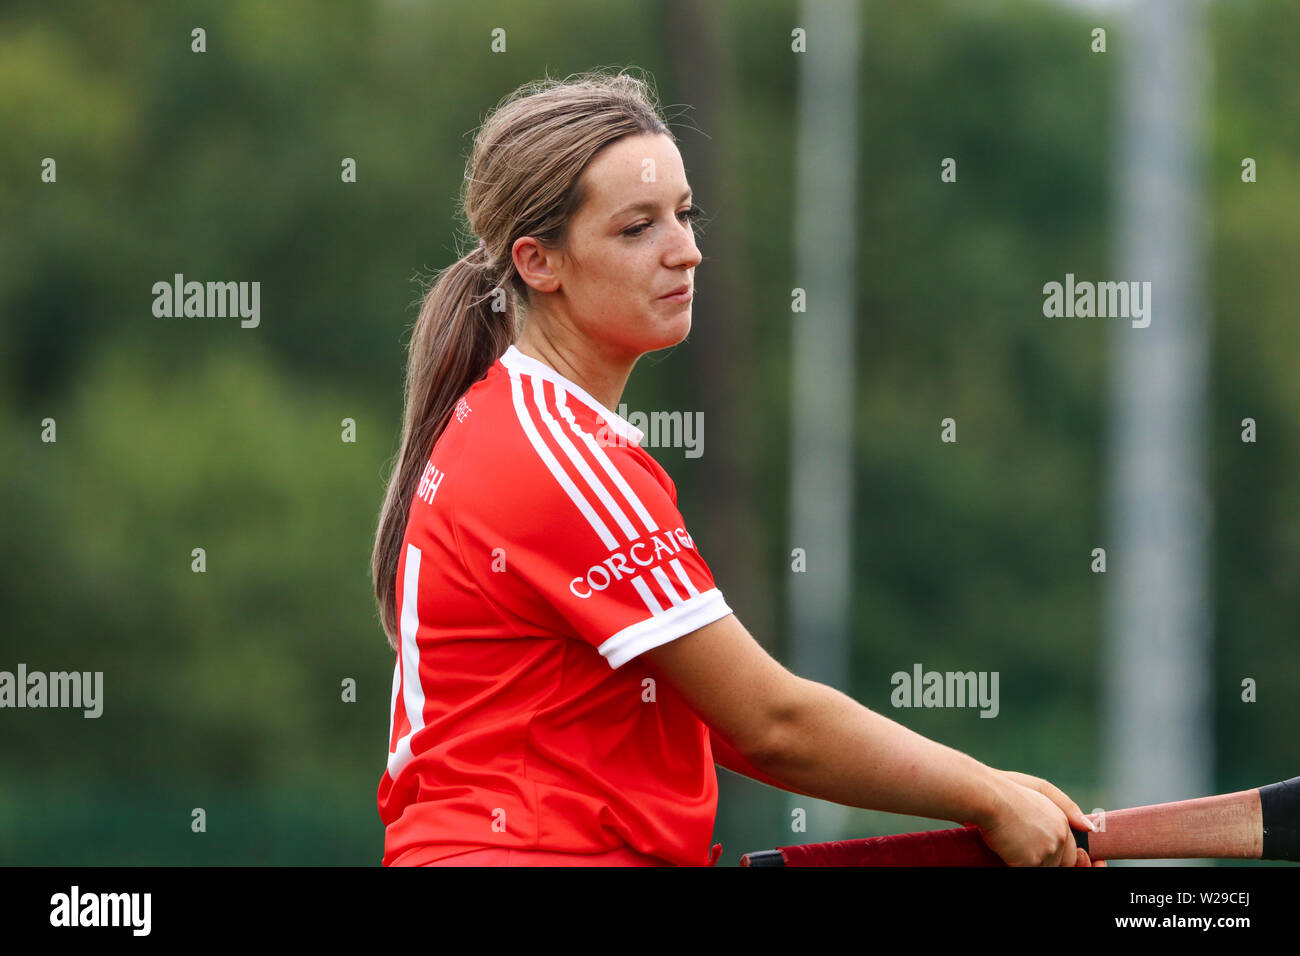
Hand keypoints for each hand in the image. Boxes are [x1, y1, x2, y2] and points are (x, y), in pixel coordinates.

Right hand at [972, 768, 1100, 865]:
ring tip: (1012, 842)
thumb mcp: (1041, 788)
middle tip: (1023, 847)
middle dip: (1044, 860)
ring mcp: (1048, 851)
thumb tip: (1090, 829)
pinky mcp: (1032, 861)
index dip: (1055, 854)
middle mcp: (1060, 837)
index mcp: (1063, 822)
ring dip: (1029, 861)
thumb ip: (1067, 807)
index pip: (1068, 850)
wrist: (989, 797)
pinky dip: (1017, 863)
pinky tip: (1007, 849)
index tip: (1035, 848)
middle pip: (1060, 863)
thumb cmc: (1008, 789)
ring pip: (1044, 868)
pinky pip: (1028, 870)